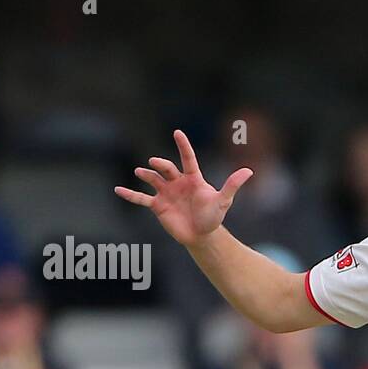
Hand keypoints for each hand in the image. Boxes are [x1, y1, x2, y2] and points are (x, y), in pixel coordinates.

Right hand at [114, 130, 252, 246]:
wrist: (201, 235)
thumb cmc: (213, 217)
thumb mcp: (223, 201)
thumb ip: (232, 185)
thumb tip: (249, 170)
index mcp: (193, 178)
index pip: (187, 158)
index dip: (183, 146)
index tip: (177, 132)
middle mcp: (177, 182)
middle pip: (167, 168)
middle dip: (160, 164)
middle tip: (154, 163)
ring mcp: (166, 193)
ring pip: (153, 179)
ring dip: (146, 175)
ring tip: (140, 172)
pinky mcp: (157, 206)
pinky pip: (141, 198)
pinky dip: (130, 194)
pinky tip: (118, 190)